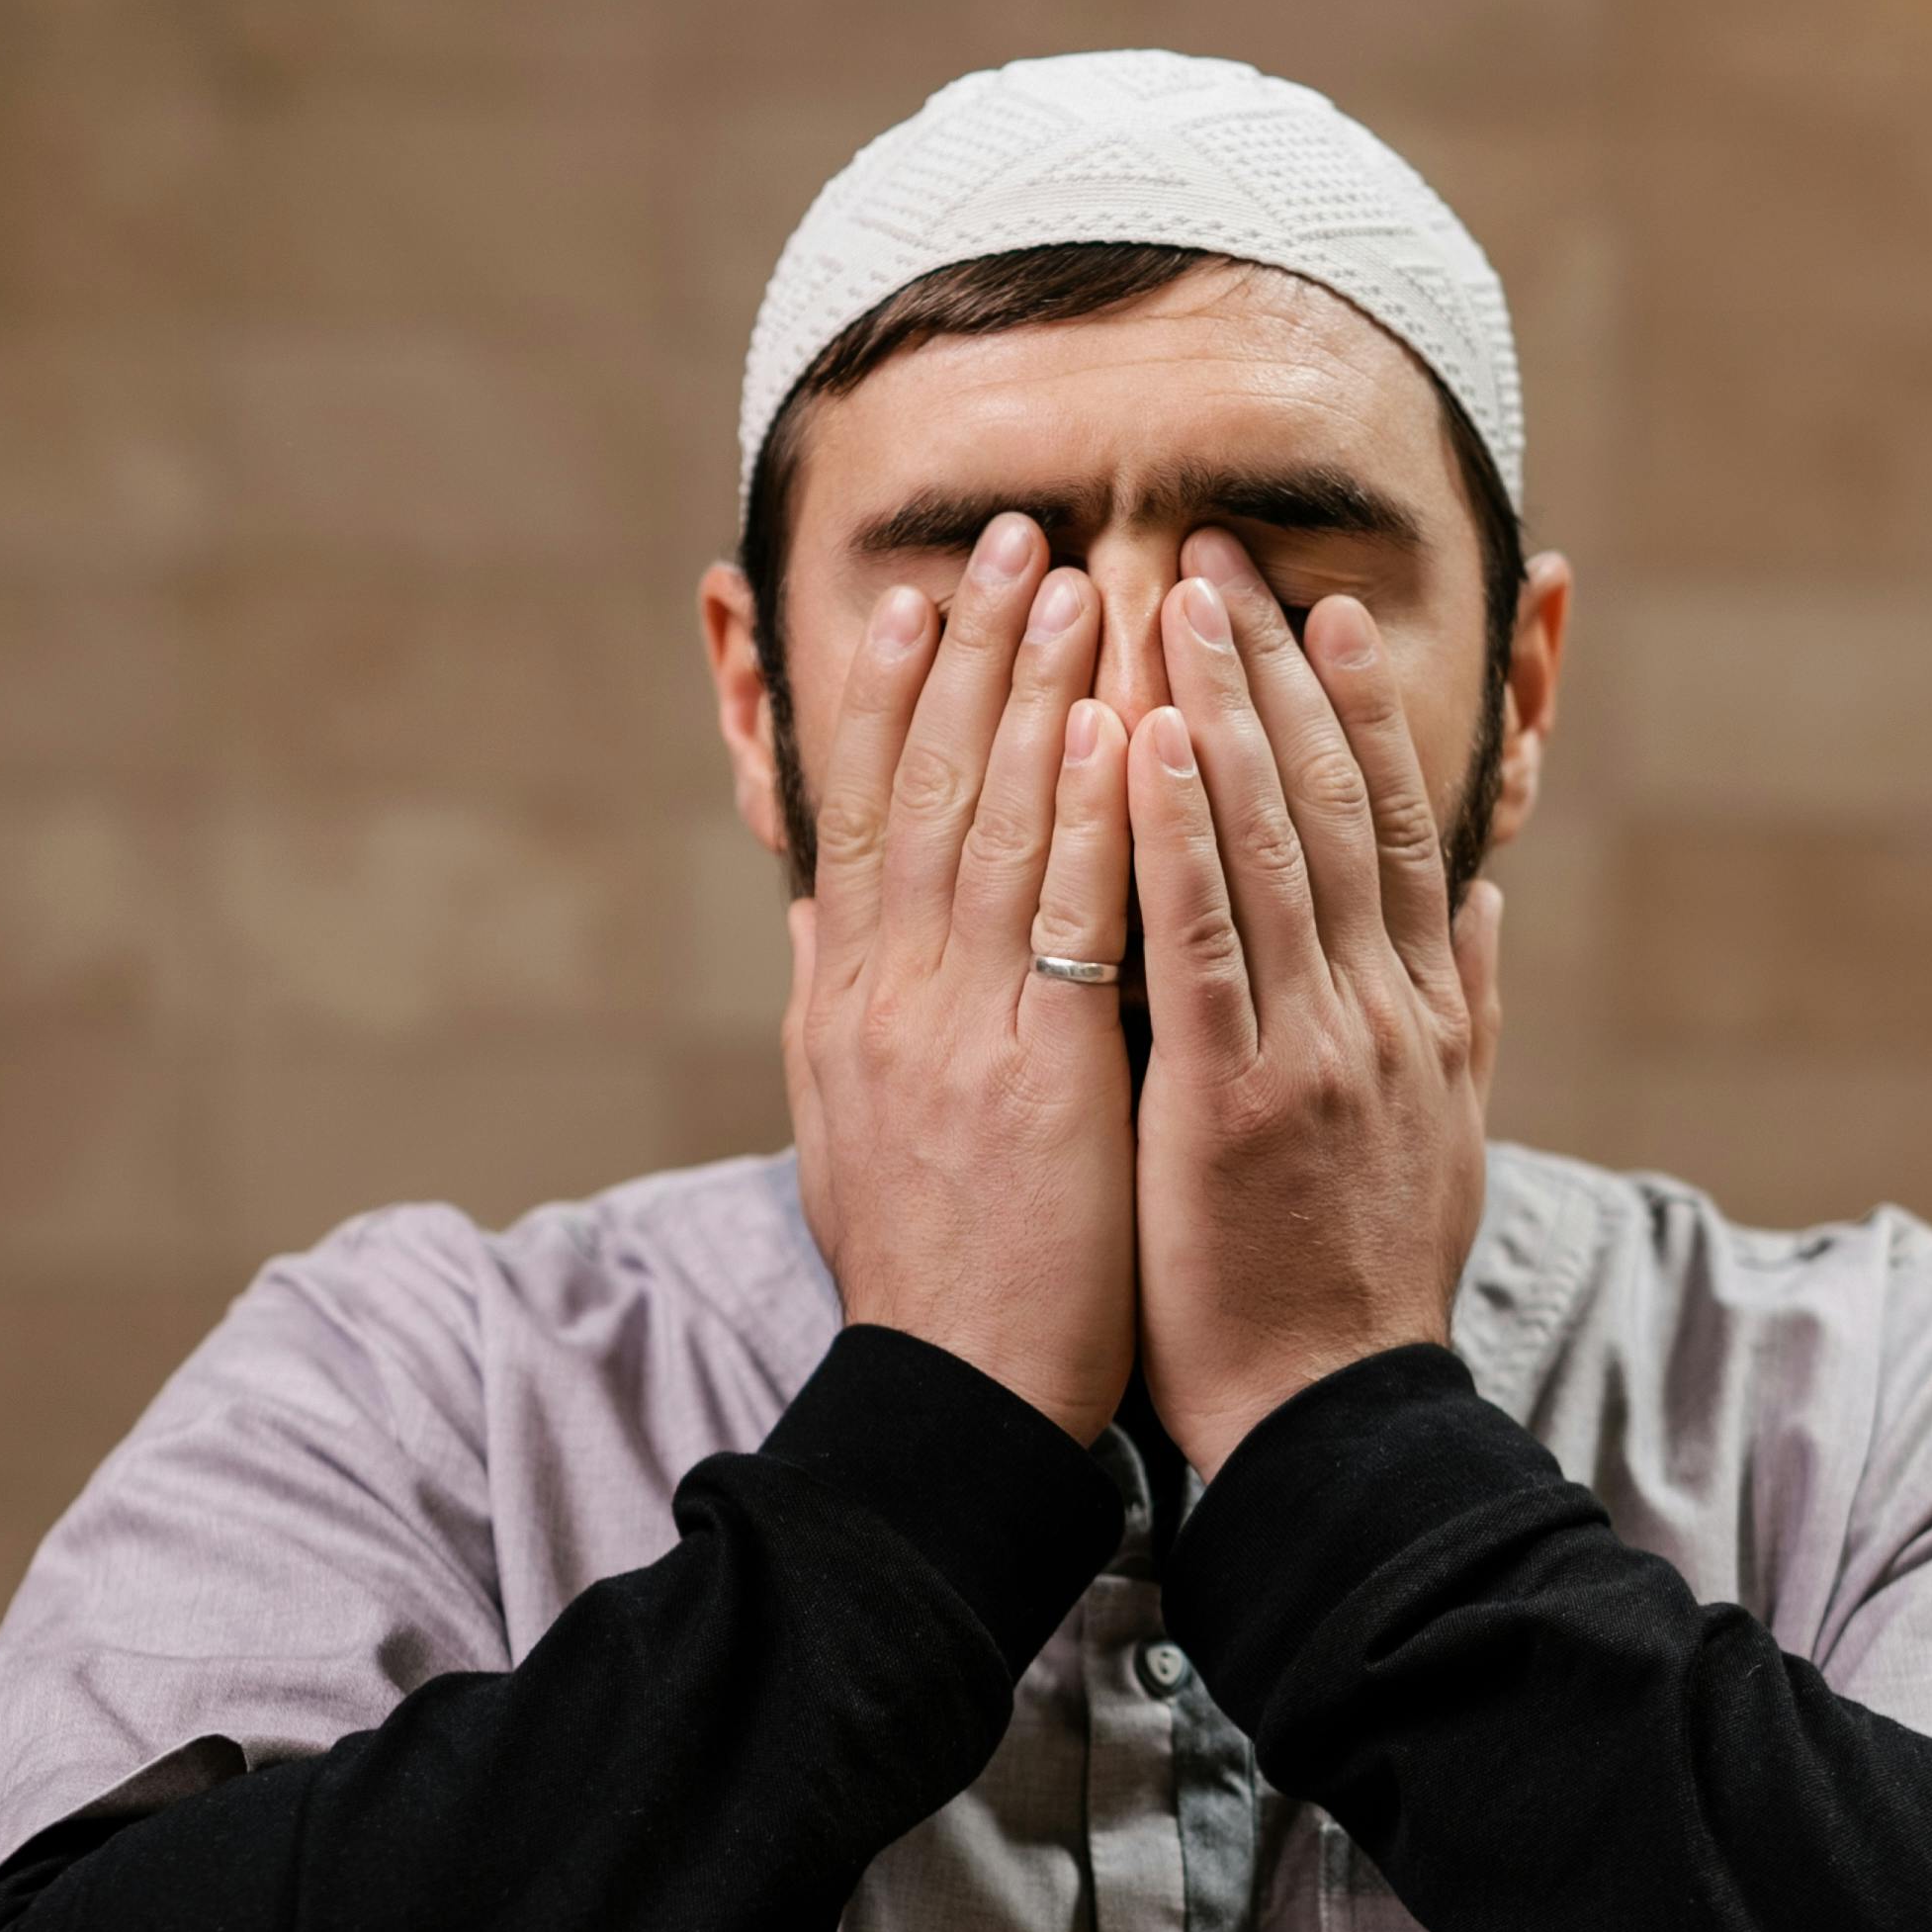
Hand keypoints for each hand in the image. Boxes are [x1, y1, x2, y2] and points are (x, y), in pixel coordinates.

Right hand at [783, 514, 1137, 1442]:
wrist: (950, 1396)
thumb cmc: (923, 1274)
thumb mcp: (842, 1129)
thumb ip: (830, 1008)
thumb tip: (812, 915)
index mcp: (846, 1005)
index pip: (866, 814)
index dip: (892, 695)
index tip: (917, 595)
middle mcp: (889, 996)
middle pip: (926, 787)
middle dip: (969, 651)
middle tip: (1009, 534)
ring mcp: (960, 1029)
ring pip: (997, 824)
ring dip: (1037, 693)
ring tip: (1077, 581)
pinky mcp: (1042, 1073)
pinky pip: (1072, 917)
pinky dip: (1094, 815)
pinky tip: (1120, 727)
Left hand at [1127, 528, 1499, 1480]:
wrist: (1338, 1418)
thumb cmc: (1366, 1288)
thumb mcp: (1450, 1140)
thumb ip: (1471, 1015)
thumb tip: (1492, 908)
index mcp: (1423, 1019)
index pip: (1397, 832)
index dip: (1358, 713)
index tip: (1319, 614)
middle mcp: (1380, 1014)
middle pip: (1335, 806)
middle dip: (1276, 670)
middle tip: (1221, 554)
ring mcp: (1314, 1051)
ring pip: (1272, 846)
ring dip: (1222, 711)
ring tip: (1173, 600)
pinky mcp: (1233, 1098)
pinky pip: (1203, 941)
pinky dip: (1179, 834)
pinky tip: (1149, 743)